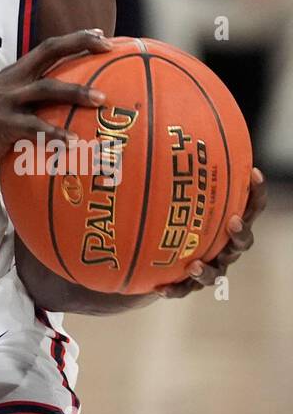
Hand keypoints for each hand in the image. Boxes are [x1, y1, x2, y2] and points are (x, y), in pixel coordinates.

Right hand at [0, 29, 113, 176]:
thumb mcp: (5, 105)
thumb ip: (30, 101)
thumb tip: (63, 109)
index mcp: (14, 74)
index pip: (48, 47)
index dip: (74, 39)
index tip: (102, 37)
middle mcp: (12, 81)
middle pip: (49, 53)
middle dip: (79, 46)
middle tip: (108, 48)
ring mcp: (6, 102)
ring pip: (47, 89)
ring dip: (76, 92)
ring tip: (101, 99)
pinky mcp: (1, 125)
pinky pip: (33, 128)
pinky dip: (54, 134)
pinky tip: (73, 142)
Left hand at [158, 167, 265, 298]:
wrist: (158, 251)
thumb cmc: (172, 209)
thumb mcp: (174, 186)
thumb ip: (172, 164)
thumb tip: (158, 123)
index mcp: (229, 218)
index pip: (251, 205)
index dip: (256, 191)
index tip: (253, 172)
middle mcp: (225, 243)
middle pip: (242, 241)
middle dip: (240, 232)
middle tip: (231, 221)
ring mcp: (211, 264)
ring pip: (218, 272)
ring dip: (209, 269)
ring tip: (196, 264)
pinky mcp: (189, 283)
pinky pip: (185, 289)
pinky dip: (175, 289)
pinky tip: (160, 288)